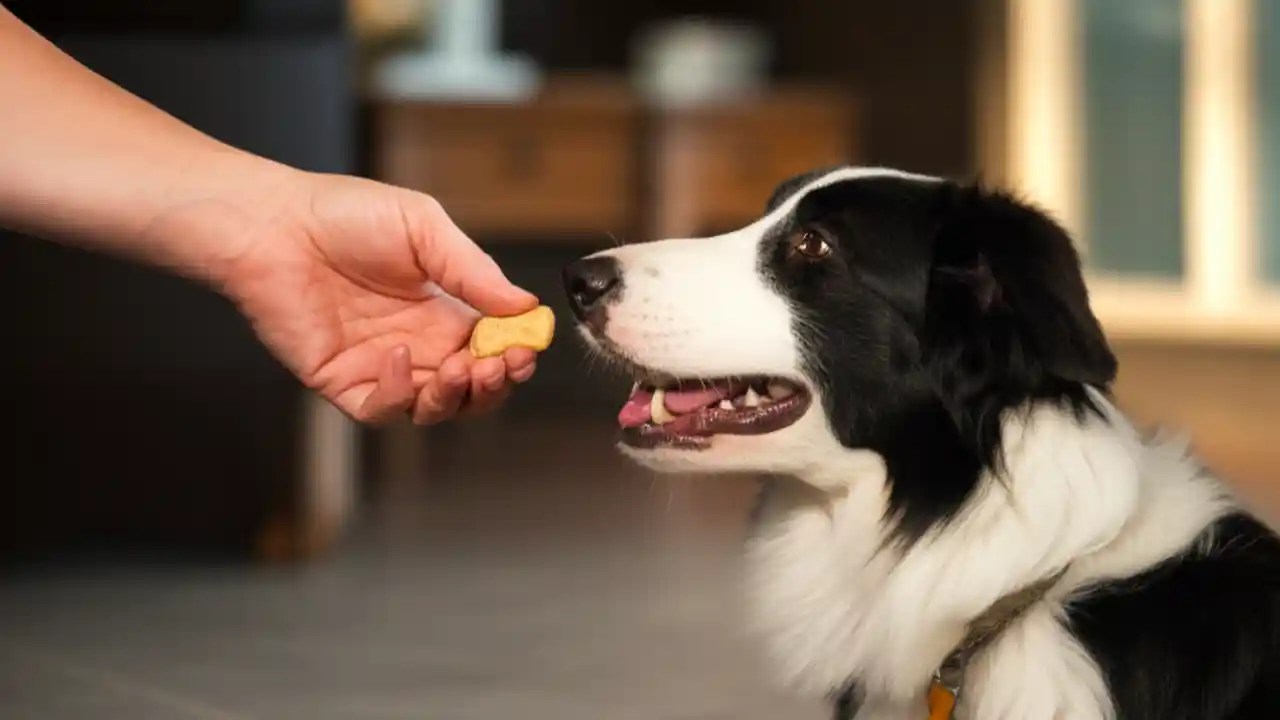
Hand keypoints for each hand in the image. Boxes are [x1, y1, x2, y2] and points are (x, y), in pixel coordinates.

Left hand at [208, 170, 540, 423]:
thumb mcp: (424, 227)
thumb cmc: (342, 215)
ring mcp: (381, 367)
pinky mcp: (343, 382)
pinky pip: (381, 409)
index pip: (492, 348)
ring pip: (434, 409)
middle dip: (495, 384)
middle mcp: (418, 343)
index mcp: (443, 310)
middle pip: (472, 388)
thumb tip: (524, 305)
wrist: (271, 225)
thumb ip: (473, 270)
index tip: (527, 346)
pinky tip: (398, 356)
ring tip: (460, 368)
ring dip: (456, 397)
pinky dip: (397, 395)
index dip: (514, 354)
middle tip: (501, 364)